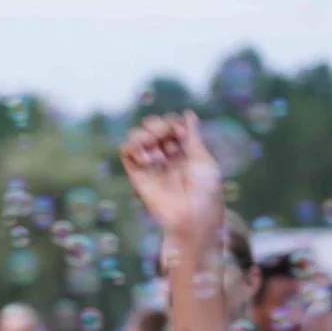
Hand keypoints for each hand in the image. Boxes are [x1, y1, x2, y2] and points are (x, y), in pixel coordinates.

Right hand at [120, 112, 226, 251]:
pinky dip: (132, 146)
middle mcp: (167, 157)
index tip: (181, 132)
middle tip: (166, 135)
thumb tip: (188, 113)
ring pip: (138, 136)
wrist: (193, 218)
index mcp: (185, 152)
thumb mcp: (203, 159)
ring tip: (155, 147)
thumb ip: (192, 135)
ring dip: (145, 134)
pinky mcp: (137, 176)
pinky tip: (145, 156)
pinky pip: (126, 152)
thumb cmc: (205, 191)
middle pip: (154, 127)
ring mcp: (152, 166)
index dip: (174, 123)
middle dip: (159, 125)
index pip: (173, 126)